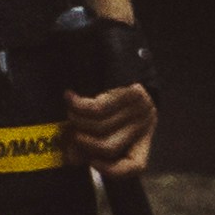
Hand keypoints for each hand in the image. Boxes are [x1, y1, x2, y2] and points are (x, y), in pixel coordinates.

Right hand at [44, 12, 156, 171]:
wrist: (119, 44)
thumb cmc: (108, 84)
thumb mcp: (109, 117)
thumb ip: (91, 139)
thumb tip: (70, 158)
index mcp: (144, 135)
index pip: (136, 166)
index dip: (112, 171)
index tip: (92, 163)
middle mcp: (145, 122)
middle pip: (108, 147)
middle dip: (83, 142)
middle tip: (71, 130)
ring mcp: (140, 106)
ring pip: (99, 127)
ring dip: (76, 120)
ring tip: (70, 110)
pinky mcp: (129, 90)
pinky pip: (96, 108)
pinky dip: (77, 105)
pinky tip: (69, 97)